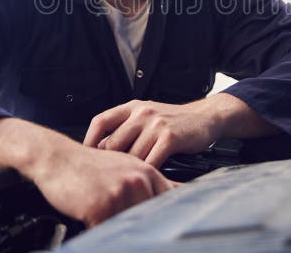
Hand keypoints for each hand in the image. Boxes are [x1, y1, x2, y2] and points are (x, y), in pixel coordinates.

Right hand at [26, 138, 175, 227]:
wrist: (58, 159)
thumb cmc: (91, 166)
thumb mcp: (127, 166)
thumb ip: (152, 181)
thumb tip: (179, 191)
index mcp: (147, 173)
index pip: (168, 202)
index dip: (160, 216)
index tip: (155, 221)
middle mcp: (137, 181)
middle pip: (149, 218)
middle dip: (135, 223)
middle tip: (112, 208)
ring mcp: (120, 193)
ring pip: (128, 226)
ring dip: (113, 223)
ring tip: (100, 208)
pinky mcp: (102, 205)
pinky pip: (106, 230)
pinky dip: (97, 227)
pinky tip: (90, 213)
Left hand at [83, 99, 220, 167]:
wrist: (205, 117)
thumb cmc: (173, 121)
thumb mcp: (147, 116)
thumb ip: (126, 129)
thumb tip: (101, 150)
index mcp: (132, 107)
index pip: (100, 122)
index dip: (89, 141)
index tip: (85, 158)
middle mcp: (142, 113)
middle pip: (113, 143)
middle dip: (109, 164)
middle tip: (107, 179)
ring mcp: (155, 125)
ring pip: (132, 156)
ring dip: (130, 172)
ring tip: (126, 184)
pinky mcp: (169, 138)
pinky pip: (150, 162)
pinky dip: (147, 174)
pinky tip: (146, 180)